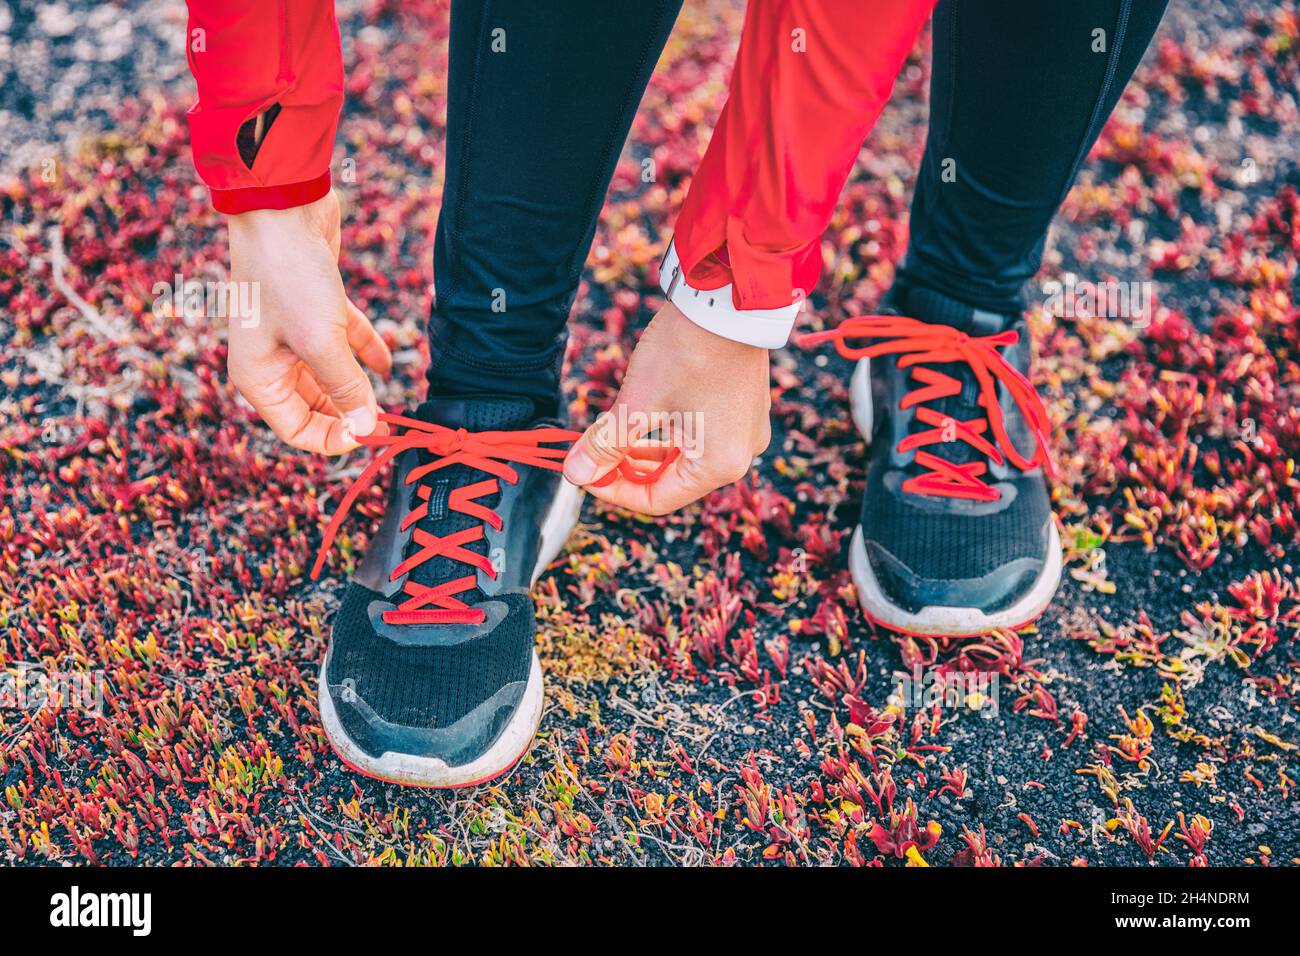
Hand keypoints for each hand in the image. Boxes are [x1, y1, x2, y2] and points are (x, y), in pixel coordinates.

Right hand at [225, 190, 391, 454]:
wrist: (281, 208)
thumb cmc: (288, 277)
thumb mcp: (320, 343)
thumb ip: (344, 388)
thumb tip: (366, 428)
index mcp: (258, 378)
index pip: (297, 430)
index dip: (335, 438)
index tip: (372, 434)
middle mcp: (271, 361)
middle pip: (315, 406)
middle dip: (350, 413)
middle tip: (390, 418)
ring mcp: (292, 334)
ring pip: (330, 375)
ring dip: (358, 385)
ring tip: (391, 397)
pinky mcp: (315, 309)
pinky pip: (342, 343)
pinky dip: (364, 352)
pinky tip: (387, 363)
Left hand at [563, 301, 770, 514]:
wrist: (727, 299)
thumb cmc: (688, 351)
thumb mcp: (637, 402)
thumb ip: (605, 444)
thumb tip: (575, 473)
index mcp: (719, 464)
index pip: (658, 500)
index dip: (616, 491)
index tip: (587, 473)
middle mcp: (740, 454)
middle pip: (672, 479)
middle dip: (629, 467)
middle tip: (594, 452)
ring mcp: (745, 429)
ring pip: (684, 455)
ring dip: (646, 448)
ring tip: (611, 432)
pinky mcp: (742, 407)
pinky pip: (700, 434)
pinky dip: (668, 431)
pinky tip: (641, 415)